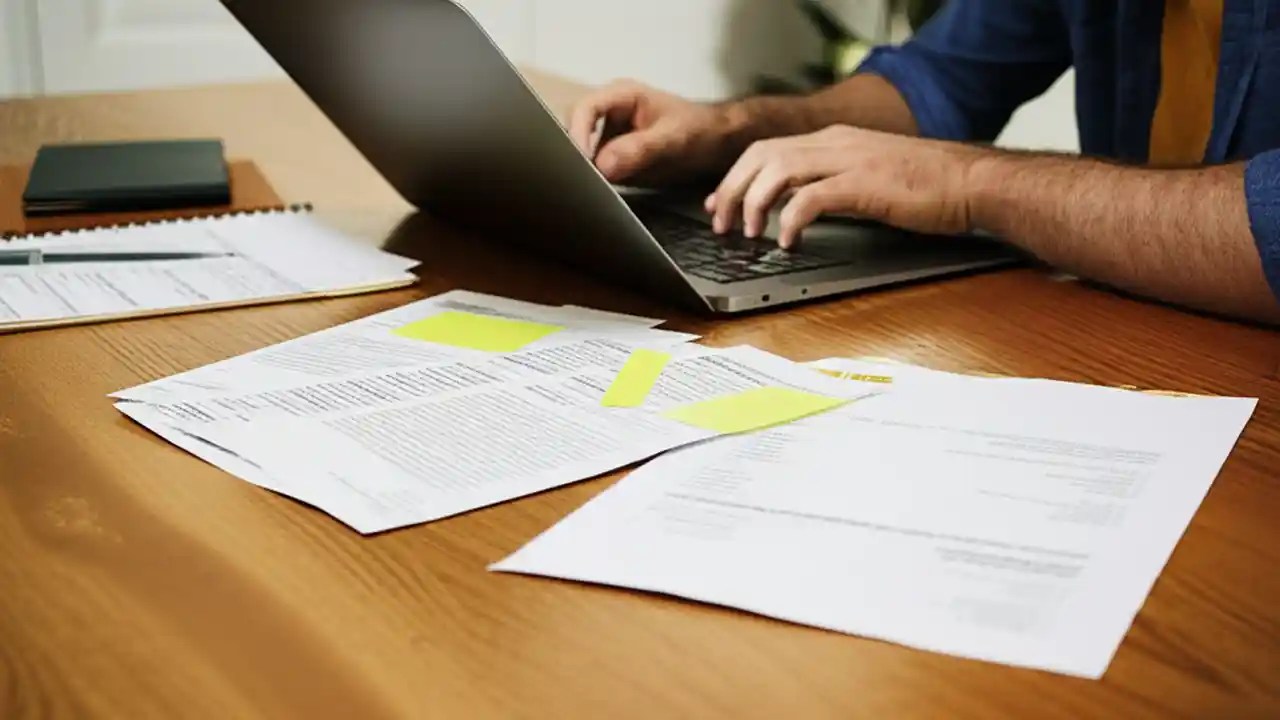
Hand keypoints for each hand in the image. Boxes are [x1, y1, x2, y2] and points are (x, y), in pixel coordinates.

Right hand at [568, 79, 738, 185]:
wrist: (717, 145)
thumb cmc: (699, 131)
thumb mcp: (673, 138)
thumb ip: (640, 148)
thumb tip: (603, 165)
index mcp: (621, 95)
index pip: (584, 109)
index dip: (577, 135)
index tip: (582, 162)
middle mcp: (609, 114)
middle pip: (575, 131)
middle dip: (574, 155)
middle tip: (579, 181)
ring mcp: (609, 137)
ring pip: (581, 154)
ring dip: (582, 172)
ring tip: (585, 190)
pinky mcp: (613, 159)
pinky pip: (595, 171)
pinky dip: (593, 183)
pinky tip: (596, 195)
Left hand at [705, 125, 986, 247]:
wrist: (972, 182)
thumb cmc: (929, 186)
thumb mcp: (870, 175)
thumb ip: (835, 182)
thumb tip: (800, 206)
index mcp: (835, 141)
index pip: (768, 149)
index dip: (737, 176)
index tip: (720, 203)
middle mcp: (836, 144)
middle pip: (762, 156)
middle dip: (734, 189)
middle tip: (722, 223)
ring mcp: (849, 161)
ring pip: (778, 171)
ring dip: (754, 203)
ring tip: (748, 233)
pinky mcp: (863, 185)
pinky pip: (810, 199)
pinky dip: (789, 219)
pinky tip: (786, 241)